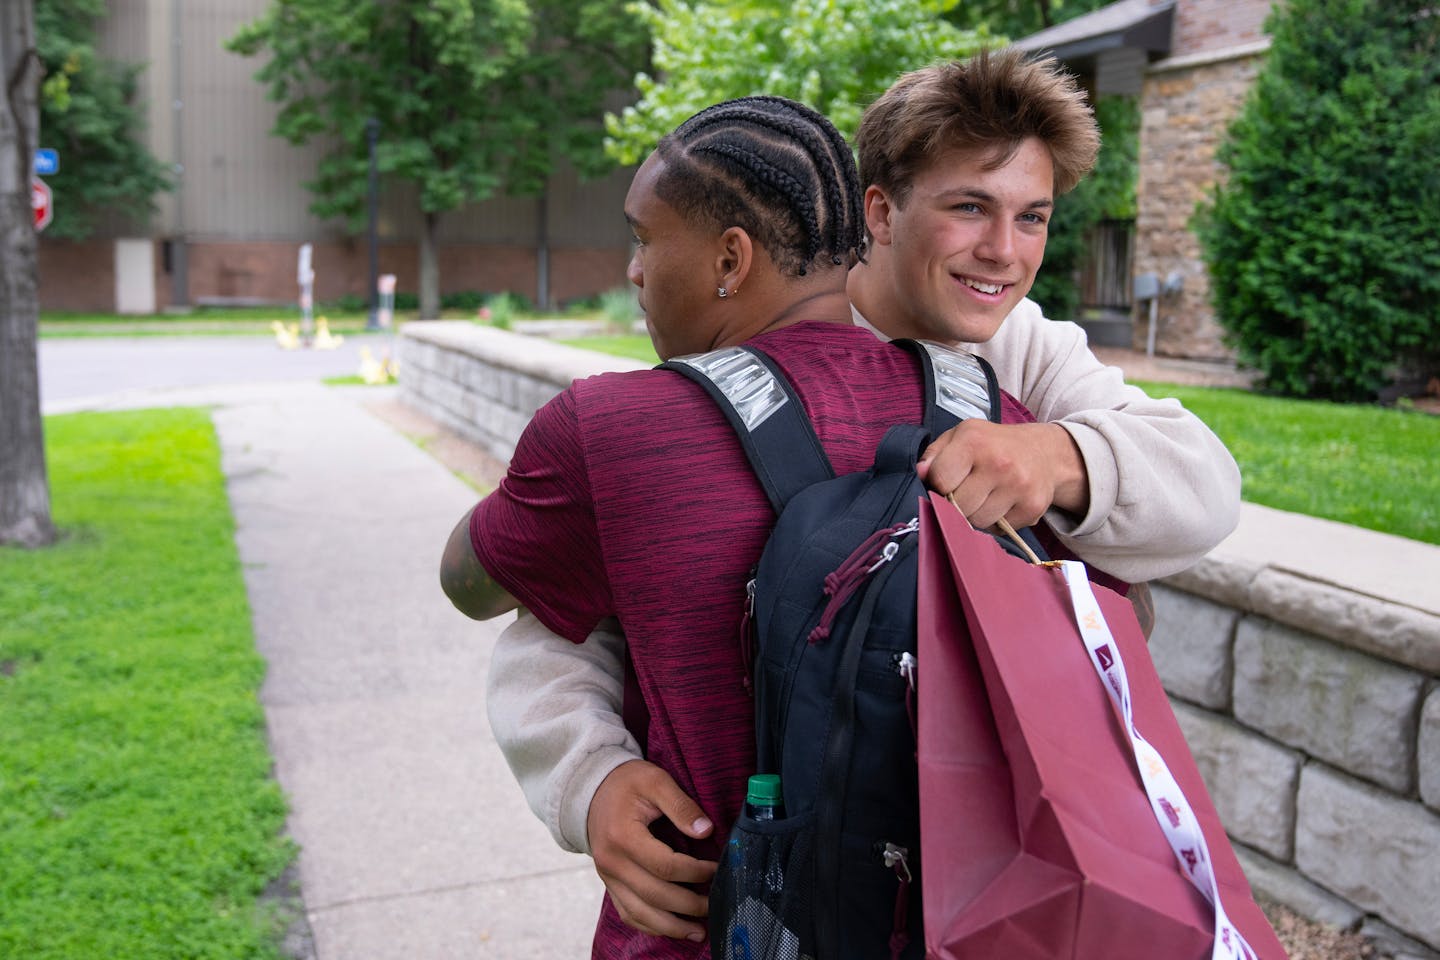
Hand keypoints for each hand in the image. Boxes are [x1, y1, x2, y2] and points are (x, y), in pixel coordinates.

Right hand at [587, 759, 717, 941]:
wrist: (592, 789)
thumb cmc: (628, 782)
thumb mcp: (656, 781)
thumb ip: (681, 805)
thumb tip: (706, 831)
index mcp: (622, 836)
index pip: (665, 866)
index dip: (695, 872)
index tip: (716, 869)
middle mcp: (611, 862)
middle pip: (654, 895)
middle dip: (688, 905)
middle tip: (715, 904)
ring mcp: (607, 877)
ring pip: (640, 913)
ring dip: (671, 927)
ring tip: (698, 931)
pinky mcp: (609, 884)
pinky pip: (628, 913)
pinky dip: (650, 926)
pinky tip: (671, 928)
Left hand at [917, 420, 1087, 530]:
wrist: (1043, 453)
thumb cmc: (992, 445)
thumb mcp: (960, 436)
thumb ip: (935, 454)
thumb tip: (920, 474)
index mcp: (975, 441)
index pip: (940, 480)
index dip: (938, 484)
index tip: (946, 480)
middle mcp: (999, 463)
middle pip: (957, 506)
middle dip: (956, 503)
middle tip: (966, 490)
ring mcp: (1019, 487)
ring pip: (977, 522)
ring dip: (975, 515)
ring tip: (984, 496)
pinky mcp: (1032, 508)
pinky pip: (998, 529)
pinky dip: (995, 521)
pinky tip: (1001, 503)